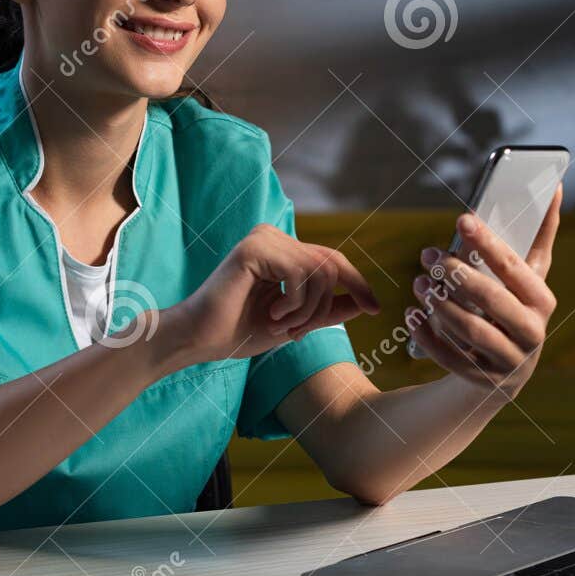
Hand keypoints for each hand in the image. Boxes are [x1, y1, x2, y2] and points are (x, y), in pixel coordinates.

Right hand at [166, 224, 380, 363]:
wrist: (199, 339)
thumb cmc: (238, 331)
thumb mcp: (294, 322)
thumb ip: (326, 310)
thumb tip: (363, 302)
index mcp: (281, 249)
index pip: (332, 260)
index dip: (357, 283)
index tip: (376, 308)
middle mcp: (274, 235)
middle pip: (331, 265)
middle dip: (324, 307)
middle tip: (297, 333)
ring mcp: (264, 237)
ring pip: (320, 272)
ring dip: (307, 311)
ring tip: (280, 327)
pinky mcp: (254, 247)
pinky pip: (300, 274)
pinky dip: (293, 305)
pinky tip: (271, 316)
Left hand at [407, 185, 561, 396]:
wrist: (507, 367)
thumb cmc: (515, 305)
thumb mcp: (529, 275)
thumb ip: (540, 233)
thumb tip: (557, 186)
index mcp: (542, 301)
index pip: (514, 268)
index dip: (488, 243)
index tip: (462, 219)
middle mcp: (531, 333)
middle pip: (492, 300)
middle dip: (457, 275)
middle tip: (429, 255)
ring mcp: (508, 360)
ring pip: (471, 331)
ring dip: (440, 305)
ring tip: (420, 283)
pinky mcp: (483, 380)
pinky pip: (452, 359)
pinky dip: (429, 337)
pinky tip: (412, 315)